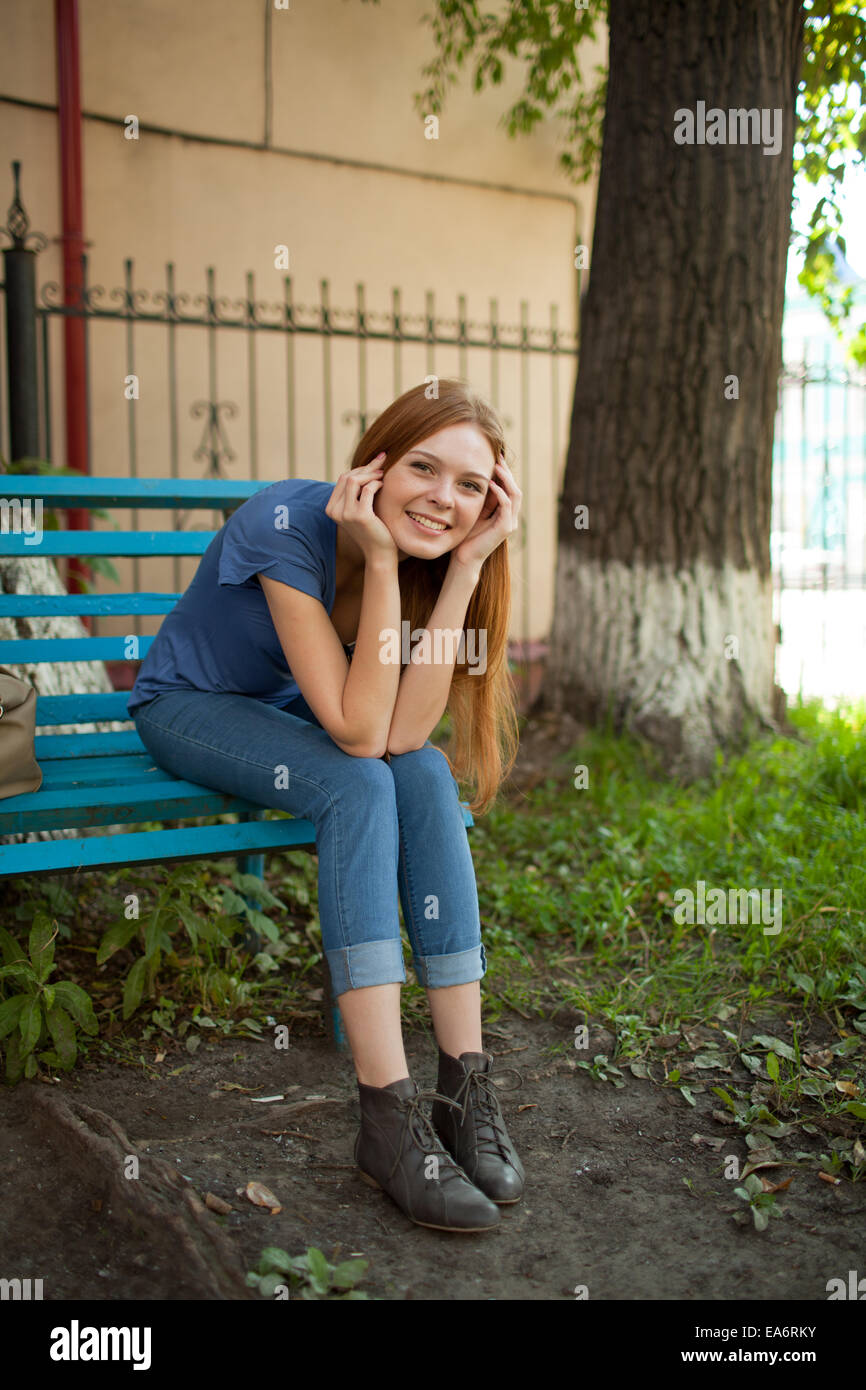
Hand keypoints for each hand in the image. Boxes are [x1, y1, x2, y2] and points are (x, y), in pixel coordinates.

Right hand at [325, 453, 398, 562]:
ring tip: (383, 474)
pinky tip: (384, 485)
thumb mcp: (359, 510)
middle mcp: (335, 511)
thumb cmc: (372, 529)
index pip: (342, 479)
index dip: (359, 468)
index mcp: (331, 508)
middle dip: (366, 467)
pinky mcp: (360, 516)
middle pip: (347, 477)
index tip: (374, 463)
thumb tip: (364, 468)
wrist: (379, 553)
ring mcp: (346, 514)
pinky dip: (376, 484)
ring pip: (354, 480)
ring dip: (371, 473)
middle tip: (382, 462)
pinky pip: (367, 490)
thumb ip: (355, 493)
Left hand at [450, 451, 520, 570]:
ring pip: (515, 494)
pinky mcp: (505, 528)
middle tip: (498, 456)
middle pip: (515, 487)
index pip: (510, 487)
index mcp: (505, 512)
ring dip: (506, 478)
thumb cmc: (467, 535)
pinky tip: (491, 482)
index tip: (495, 457)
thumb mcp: (475, 510)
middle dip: (507, 471)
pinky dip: (500, 492)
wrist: (465, 557)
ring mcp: (510, 522)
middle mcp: (511, 516)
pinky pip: (507, 505)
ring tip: (496, 465)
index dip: (505, 472)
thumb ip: (481, 497)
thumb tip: (479, 476)